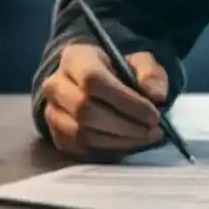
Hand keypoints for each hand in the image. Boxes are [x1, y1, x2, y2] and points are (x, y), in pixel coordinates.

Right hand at [42, 43, 167, 159]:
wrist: (99, 86)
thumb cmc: (121, 72)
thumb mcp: (141, 63)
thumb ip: (151, 75)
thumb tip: (156, 96)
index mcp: (75, 58)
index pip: (93, 79)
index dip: (125, 101)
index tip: (154, 114)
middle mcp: (55, 84)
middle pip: (84, 109)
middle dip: (124, 125)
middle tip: (153, 130)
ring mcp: (52, 112)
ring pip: (81, 132)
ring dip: (119, 140)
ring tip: (145, 137)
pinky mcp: (57, 135)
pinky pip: (80, 149)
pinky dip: (109, 150)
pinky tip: (129, 144)